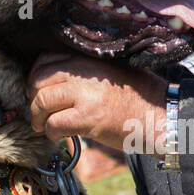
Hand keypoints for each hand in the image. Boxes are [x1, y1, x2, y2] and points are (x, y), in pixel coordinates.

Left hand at [26, 53, 166, 153]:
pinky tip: (59, 135)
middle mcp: (84, 71)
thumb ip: (84, 73)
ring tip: (44, 126)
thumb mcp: (110, 74)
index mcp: (89, 58)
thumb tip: (54, 84)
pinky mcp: (88, 118)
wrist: (161, 116)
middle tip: (38, 112)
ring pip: (41, 101)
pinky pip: (53, 124)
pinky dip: (51, 132)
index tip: (39, 92)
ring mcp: (85, 94)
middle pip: (38, 79)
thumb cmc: (139, 98)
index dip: (36, 78)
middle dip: (32, 98)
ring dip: (38, 118)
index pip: (46, 59)